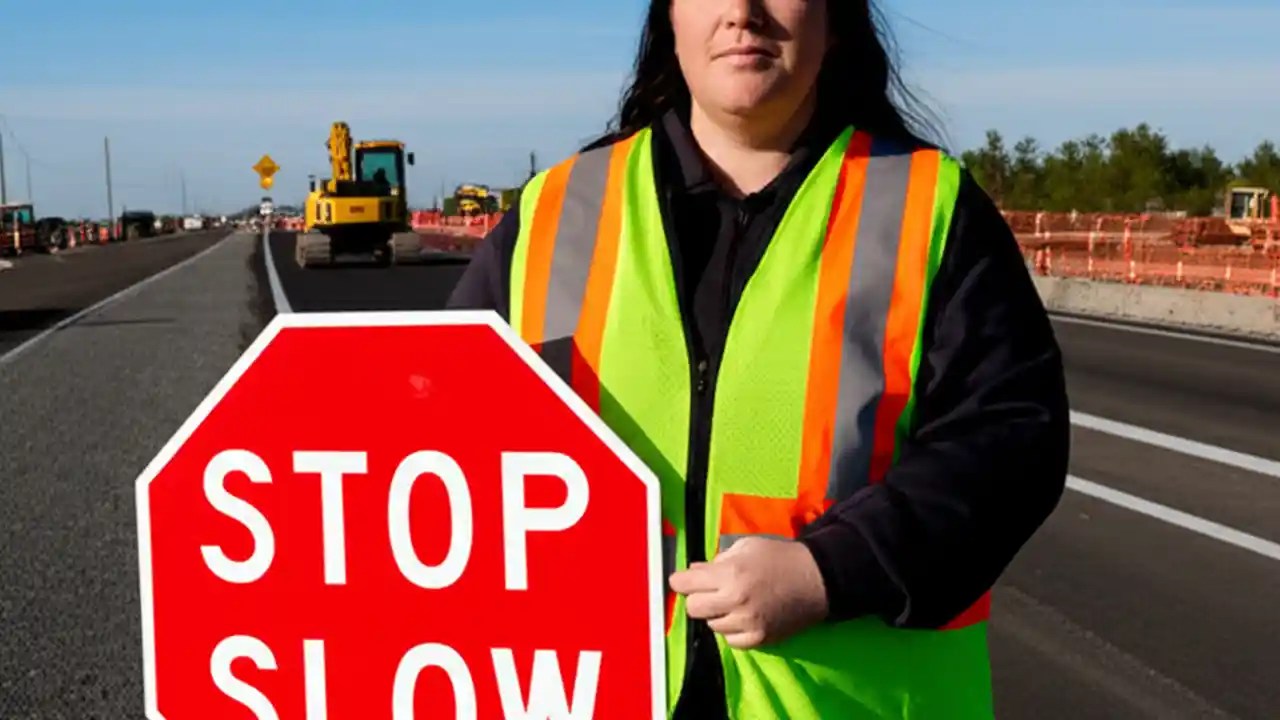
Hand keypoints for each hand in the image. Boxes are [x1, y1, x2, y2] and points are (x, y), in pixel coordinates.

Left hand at [668, 536, 828, 649]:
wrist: (816, 580)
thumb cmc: (780, 557)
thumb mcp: (747, 547)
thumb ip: (717, 560)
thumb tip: (692, 571)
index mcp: (730, 574)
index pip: (685, 584)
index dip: (681, 581)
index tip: (682, 581)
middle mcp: (735, 601)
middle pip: (693, 608)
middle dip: (698, 598)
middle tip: (711, 591)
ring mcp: (747, 623)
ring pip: (712, 625)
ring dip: (717, 614)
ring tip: (734, 602)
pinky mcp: (759, 639)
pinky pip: (730, 640)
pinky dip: (732, 629)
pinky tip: (744, 616)